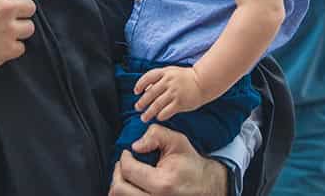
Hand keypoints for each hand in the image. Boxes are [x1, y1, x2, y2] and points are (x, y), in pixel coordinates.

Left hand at [109, 125, 226, 195]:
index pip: (128, 171)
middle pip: (119, 190)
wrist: (208, 186)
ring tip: (126, 175)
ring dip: (119, 185)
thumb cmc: (192, 165)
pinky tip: (132, 185)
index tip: (127, 153)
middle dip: (117, 173)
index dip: (124, 158)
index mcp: (162, 183)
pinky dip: (127, 192)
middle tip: (123, 164)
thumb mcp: (177, 141)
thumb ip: (155, 135)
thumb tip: (135, 145)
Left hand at [134, 66, 207, 121]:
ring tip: (144, 118)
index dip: (140, 84)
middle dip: (142, 102)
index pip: (148, 77)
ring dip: (149, 112)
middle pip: (150, 93)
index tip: (136, 92)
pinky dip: (160, 115)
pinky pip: (166, 111)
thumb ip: (159, 78)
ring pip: (156, 104)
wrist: (202, 82)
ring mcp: (174, 92)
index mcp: (165, 72)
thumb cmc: (185, 78)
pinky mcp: (180, 103)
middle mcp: (168, 82)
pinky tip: (158, 117)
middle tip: (137, 108)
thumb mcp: (171, 72)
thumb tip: (145, 89)